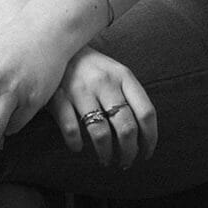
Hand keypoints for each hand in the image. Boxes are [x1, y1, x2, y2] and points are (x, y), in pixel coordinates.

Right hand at [47, 45, 157, 169]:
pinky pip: (71, 129)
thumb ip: (130, 96)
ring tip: (106, 160)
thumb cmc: (93, 67)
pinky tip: (78, 147)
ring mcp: (81, 90)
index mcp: (123, 76)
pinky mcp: (59, 97)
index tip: (147, 152)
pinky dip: (76, 143)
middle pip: (126, 127)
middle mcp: (104, 82)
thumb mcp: (116, 72)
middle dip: (129, 151)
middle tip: (126, 161)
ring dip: (106, 153)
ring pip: (100, 133)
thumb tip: (144, 132)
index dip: (150, 138)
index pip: (146, 112)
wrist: (58, 46)